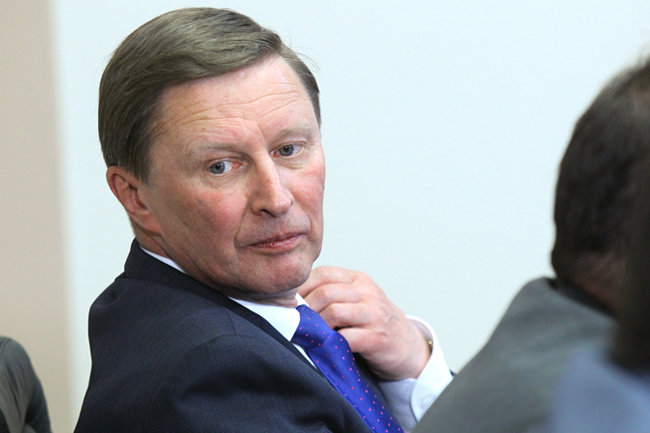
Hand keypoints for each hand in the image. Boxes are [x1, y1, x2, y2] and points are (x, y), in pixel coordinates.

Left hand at [297, 266, 429, 380]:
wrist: (408, 346)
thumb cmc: (374, 323)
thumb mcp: (356, 300)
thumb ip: (332, 294)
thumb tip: (291, 298)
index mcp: (358, 279)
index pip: (323, 273)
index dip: (301, 287)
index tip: (288, 303)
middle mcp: (367, 292)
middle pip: (325, 293)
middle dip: (305, 309)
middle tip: (294, 323)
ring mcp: (374, 314)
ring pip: (333, 312)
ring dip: (316, 326)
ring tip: (308, 335)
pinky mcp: (377, 337)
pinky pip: (346, 337)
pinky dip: (330, 343)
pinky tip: (324, 347)